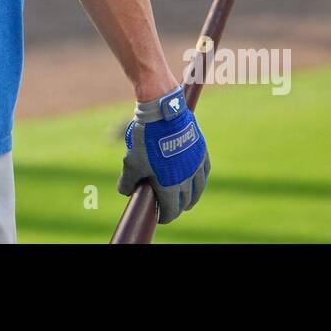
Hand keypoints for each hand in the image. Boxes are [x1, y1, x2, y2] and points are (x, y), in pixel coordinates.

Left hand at [116, 86, 210, 224]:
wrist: (162, 113)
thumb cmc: (145, 140)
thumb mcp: (131, 163)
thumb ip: (127, 182)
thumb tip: (126, 192)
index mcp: (171, 187)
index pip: (171, 212)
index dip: (164, 217)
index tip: (159, 216)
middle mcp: (187, 179)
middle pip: (186, 202)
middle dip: (178, 208)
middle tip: (171, 207)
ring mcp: (196, 165)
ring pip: (198, 188)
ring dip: (192, 197)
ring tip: (188, 200)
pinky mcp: (201, 151)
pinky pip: (204, 172)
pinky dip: (200, 179)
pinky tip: (197, 179)